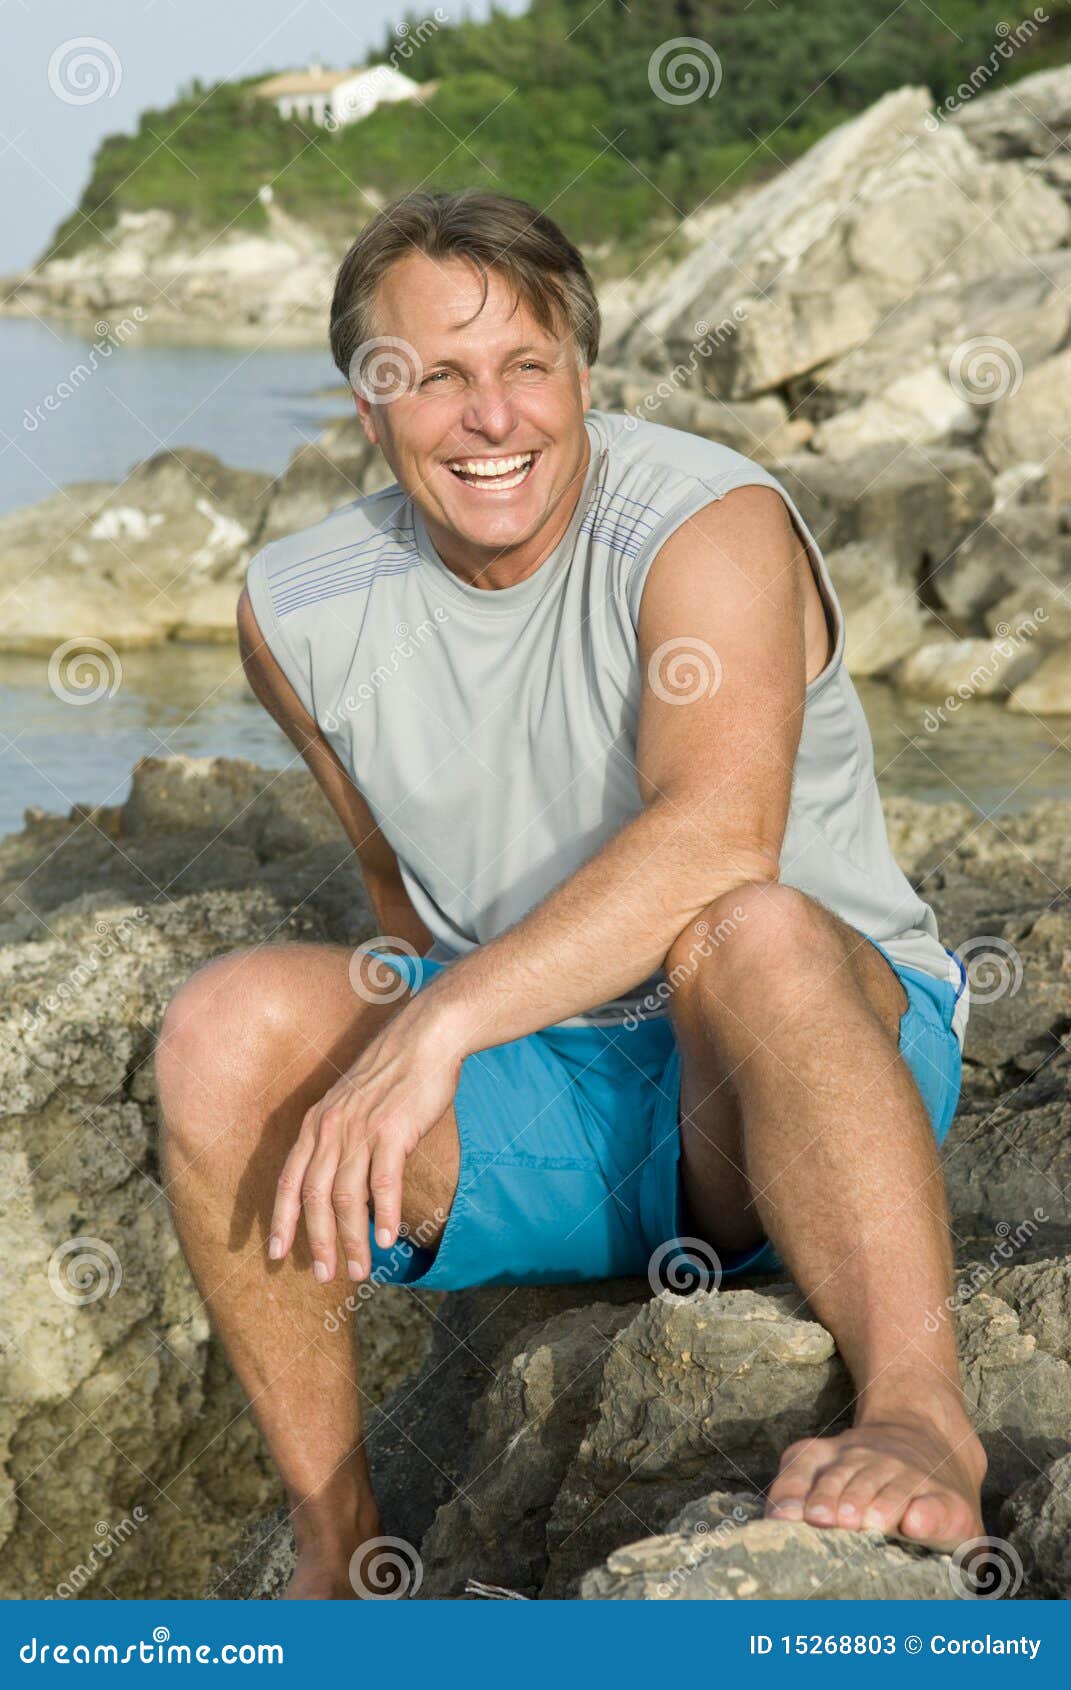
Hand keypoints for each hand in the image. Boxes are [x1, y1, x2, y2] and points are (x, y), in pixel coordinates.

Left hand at [268, 993, 462, 1282]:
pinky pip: (382, 1183)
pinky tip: (387, 1239)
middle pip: (314, 1197)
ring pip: (346, 1198)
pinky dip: (383, 1215)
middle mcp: (331, 1128)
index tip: (276, 1255)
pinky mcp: (392, 1130)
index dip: (281, 1220)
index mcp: (316, 1124)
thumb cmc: (394, 1074)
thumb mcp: (353, 1104)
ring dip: (351, 1239)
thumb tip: (343, 1183)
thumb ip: (341, 1139)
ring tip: (359, 1271)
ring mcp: (360, 1129)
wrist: (424, 1037)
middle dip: (315, 1242)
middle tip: (323, 1277)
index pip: (289, 1181)